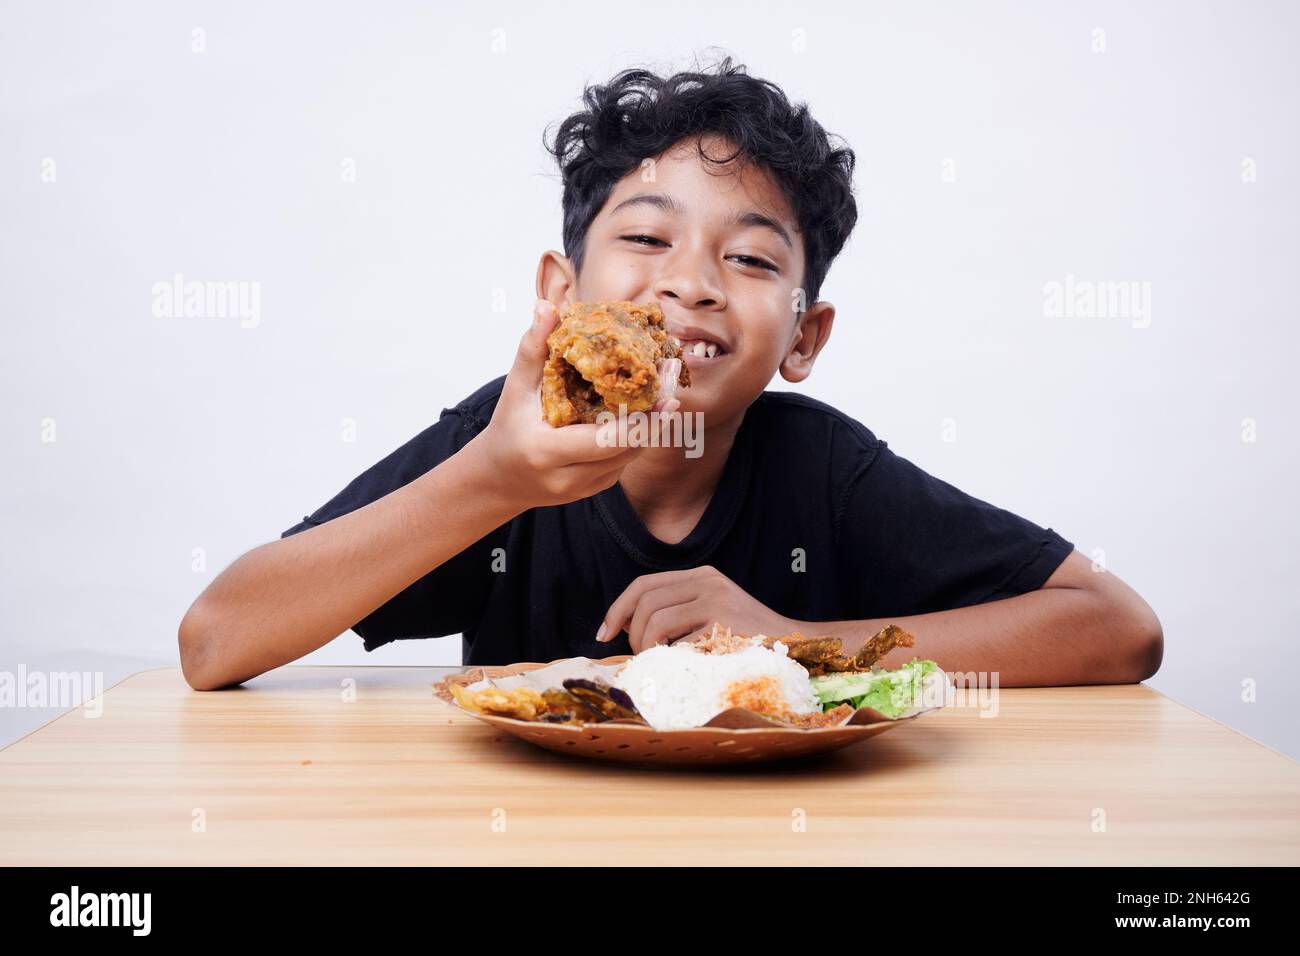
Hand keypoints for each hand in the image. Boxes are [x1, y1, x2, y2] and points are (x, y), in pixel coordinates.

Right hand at [467, 300, 680, 511]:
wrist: (500, 479)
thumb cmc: (509, 425)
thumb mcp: (516, 388)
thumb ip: (532, 349)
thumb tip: (547, 307)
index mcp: (546, 452)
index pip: (605, 442)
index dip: (640, 423)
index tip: (666, 397)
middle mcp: (567, 477)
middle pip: (626, 450)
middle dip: (654, 419)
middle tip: (674, 383)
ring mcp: (584, 488)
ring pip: (630, 457)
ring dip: (650, 427)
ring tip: (667, 392)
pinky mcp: (595, 488)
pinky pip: (624, 461)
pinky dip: (637, 437)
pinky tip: (647, 412)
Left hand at [595, 565, 799, 652]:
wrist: (798, 645)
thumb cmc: (748, 640)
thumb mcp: (713, 613)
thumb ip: (677, 611)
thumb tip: (623, 629)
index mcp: (701, 576)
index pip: (643, 584)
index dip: (617, 609)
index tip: (603, 634)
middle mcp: (707, 581)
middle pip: (644, 602)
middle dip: (632, 634)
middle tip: (641, 656)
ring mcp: (716, 600)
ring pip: (654, 621)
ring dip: (646, 647)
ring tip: (659, 662)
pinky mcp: (724, 623)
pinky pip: (677, 643)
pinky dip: (670, 659)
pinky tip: (681, 667)